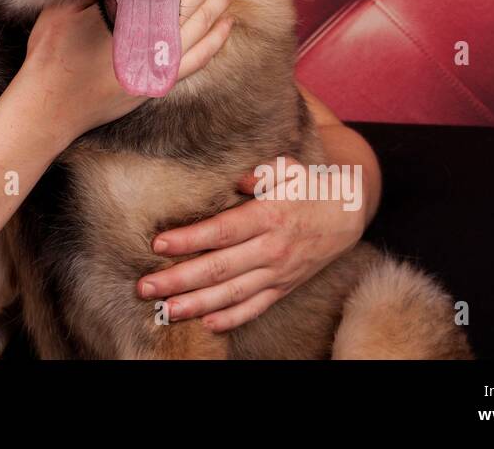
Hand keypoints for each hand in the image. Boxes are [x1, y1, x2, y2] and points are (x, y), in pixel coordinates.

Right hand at [19, 0, 240, 139]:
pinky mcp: (157, 84)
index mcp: (128, 20)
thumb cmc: (51, 58)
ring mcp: (157, 66)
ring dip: (219, 5)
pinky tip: (225, 26)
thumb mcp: (63, 9)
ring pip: (201, 30)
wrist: (49, 108)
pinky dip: (215, 42)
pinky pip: (197, 60)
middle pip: (192, 5)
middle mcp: (149, 43)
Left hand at [136, 147, 368, 331]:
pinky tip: (206, 324)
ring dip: (197, 305)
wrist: (348, 215)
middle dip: (180, 279)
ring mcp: (278, 272)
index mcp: (269, 216)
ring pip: (233, 294)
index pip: (222, 231)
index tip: (158, 245)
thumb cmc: (308, 187)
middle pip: (220, 268)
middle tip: (145, 287)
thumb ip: (262, 171)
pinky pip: (255, 307)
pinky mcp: (283, 288)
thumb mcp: (289, 169)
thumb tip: (236, 180)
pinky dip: (231, 319)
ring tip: (166, 311)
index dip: (189, 240)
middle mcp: (272, 249)